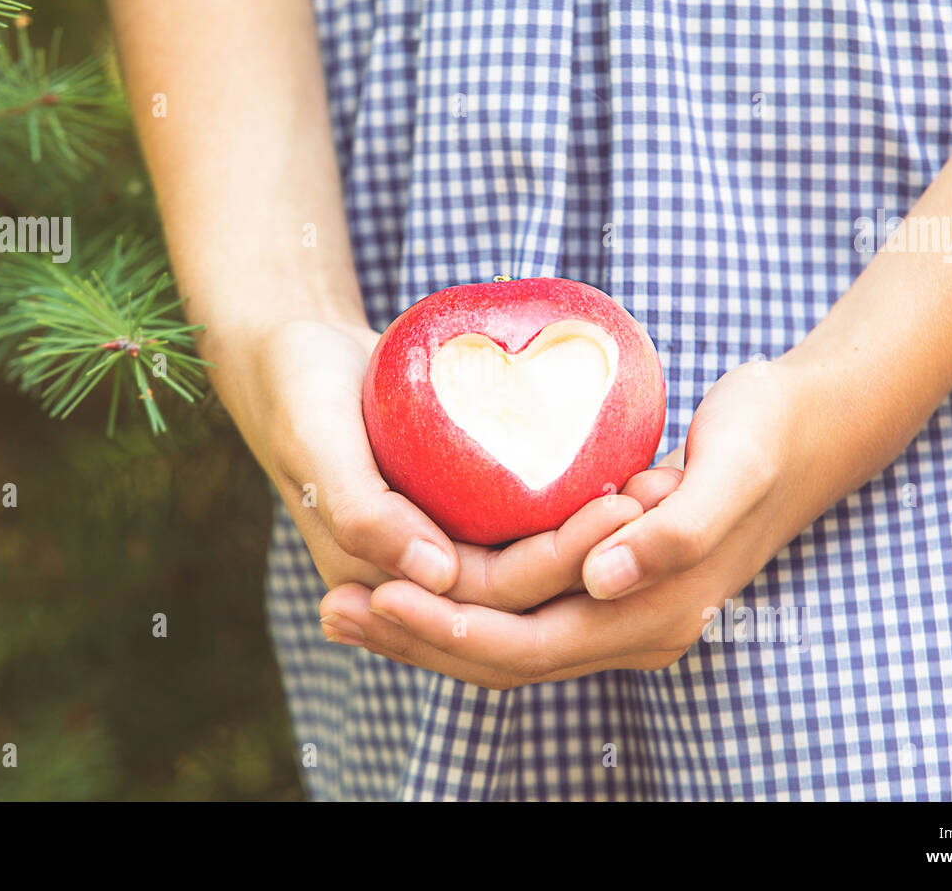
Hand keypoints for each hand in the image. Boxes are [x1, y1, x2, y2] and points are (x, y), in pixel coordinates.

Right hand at [227, 319, 646, 597]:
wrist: (295, 353)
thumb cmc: (297, 389)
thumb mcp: (314, 439)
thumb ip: (362, 511)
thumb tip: (437, 575)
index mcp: (381, 584)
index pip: (490, 599)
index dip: (560, 562)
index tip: (621, 508)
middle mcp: (421, 578)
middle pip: (529, 591)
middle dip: (597, 553)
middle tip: (657, 496)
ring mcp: (444, 545)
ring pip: (537, 564)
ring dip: (597, 539)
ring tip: (656, 488)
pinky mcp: (463, 511)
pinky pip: (529, 524)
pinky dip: (577, 508)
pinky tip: (628, 473)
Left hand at [319, 357, 848, 687]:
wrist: (805, 432)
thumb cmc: (765, 435)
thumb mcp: (731, 467)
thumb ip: (678, 529)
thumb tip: (603, 578)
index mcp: (656, 614)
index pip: (529, 646)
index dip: (447, 629)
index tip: (376, 594)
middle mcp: (633, 630)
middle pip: (501, 660)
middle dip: (414, 640)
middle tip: (334, 608)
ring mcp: (619, 614)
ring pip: (501, 645)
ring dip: (423, 631)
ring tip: (346, 604)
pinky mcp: (605, 587)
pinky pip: (517, 614)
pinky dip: (456, 606)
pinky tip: (407, 579)